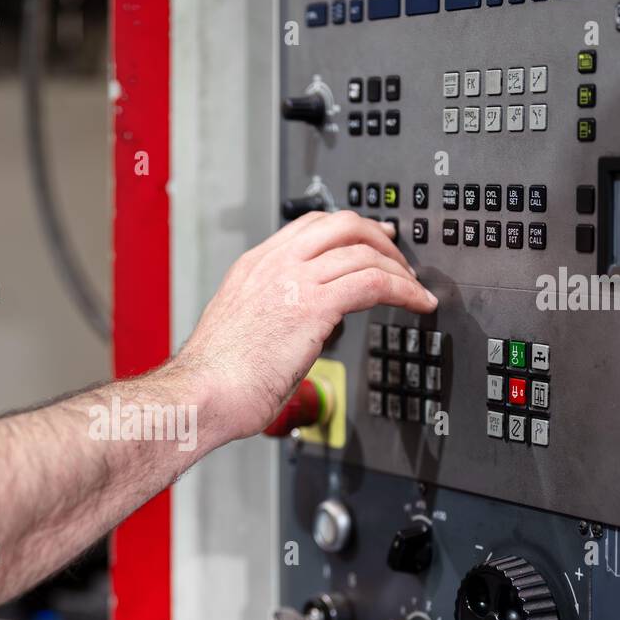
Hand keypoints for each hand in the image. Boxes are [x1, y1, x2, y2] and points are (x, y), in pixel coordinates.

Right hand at [171, 211, 437, 445]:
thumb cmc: (214, 380)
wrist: (201, 394)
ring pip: (363, 251)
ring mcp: (293, 281)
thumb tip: (303, 332)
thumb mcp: (242, 332)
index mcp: (252, 268)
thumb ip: (273, 319)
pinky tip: (417, 304)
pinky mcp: (313, 305)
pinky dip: (404, 290)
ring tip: (415, 290)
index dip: (348, 230)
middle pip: (342, 224)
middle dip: (380, 237)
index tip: (370, 243)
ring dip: (399, 268)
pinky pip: (374, 282)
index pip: (309, 227)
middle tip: (401, 258)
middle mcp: (273, 265)